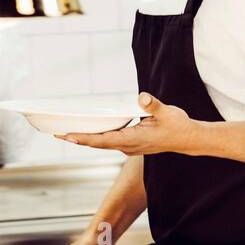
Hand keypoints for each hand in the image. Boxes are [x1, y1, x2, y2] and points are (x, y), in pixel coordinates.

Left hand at [56, 93, 201, 155]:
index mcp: (134, 139)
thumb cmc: (178, 126)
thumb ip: (153, 105)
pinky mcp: (131, 144)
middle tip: (57, 134)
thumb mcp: (167, 112)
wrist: (188, 139)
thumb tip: (142, 97)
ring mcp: (129, 147)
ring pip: (102, 144)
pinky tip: (86, 132)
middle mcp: (128, 146)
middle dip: (78, 139)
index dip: (86, 138)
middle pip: (98, 144)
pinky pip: (108, 142)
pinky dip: (95, 138)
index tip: (70, 136)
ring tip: (65, 134)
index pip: (104, 140)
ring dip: (84, 139)